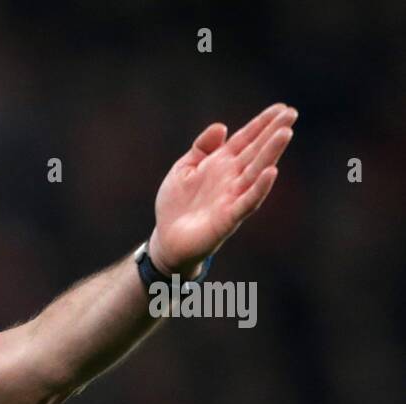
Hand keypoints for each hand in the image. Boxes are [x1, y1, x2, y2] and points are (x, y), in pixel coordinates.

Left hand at [148, 102, 296, 276]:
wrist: (167, 240)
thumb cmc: (176, 205)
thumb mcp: (183, 169)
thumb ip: (202, 148)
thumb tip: (221, 126)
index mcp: (221, 164)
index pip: (245, 140)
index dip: (261, 124)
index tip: (281, 107)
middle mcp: (231, 178)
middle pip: (256, 151)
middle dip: (273, 133)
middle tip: (292, 113)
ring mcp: (232, 197)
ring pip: (255, 172)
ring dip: (271, 153)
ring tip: (285, 133)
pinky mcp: (228, 218)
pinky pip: (247, 201)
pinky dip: (259, 187)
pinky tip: (271, 171)